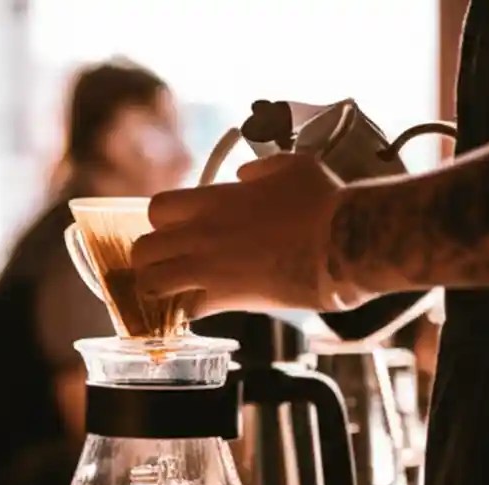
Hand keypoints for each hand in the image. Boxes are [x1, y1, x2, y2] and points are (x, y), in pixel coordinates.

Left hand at [136, 154, 365, 318]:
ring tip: (174, 292)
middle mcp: (201, 234)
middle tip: (169, 265)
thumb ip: (259, 170)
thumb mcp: (292, 166)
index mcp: (212, 200)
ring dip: (158, 289)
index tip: (178, 229)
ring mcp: (209, 268)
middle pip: (144, 249)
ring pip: (152, 283)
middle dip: (151, 259)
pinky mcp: (227, 299)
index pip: (157, 208)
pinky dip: (187, 314)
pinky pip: (186, 312)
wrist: (344, 242)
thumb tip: (243, 177)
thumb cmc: (324, 201)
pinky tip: (199, 311)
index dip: (162, 221)